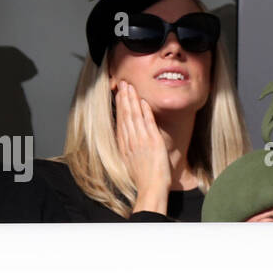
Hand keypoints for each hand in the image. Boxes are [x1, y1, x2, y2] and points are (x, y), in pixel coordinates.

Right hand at [114, 80, 172, 199]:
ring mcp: (141, 141)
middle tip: (123, 83)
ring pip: (134, 116)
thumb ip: (129, 149)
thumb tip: (128, 139)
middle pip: (125, 115)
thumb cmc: (143, 179)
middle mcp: (130, 141)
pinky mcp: (153, 142)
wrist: (150, 189)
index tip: (119, 94)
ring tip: (131, 87)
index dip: (119, 106)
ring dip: (132, 100)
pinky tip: (143, 102)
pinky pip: (148, 123)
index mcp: (124, 146)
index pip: (120, 121)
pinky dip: (145, 112)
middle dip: (124, 98)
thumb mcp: (130, 162)